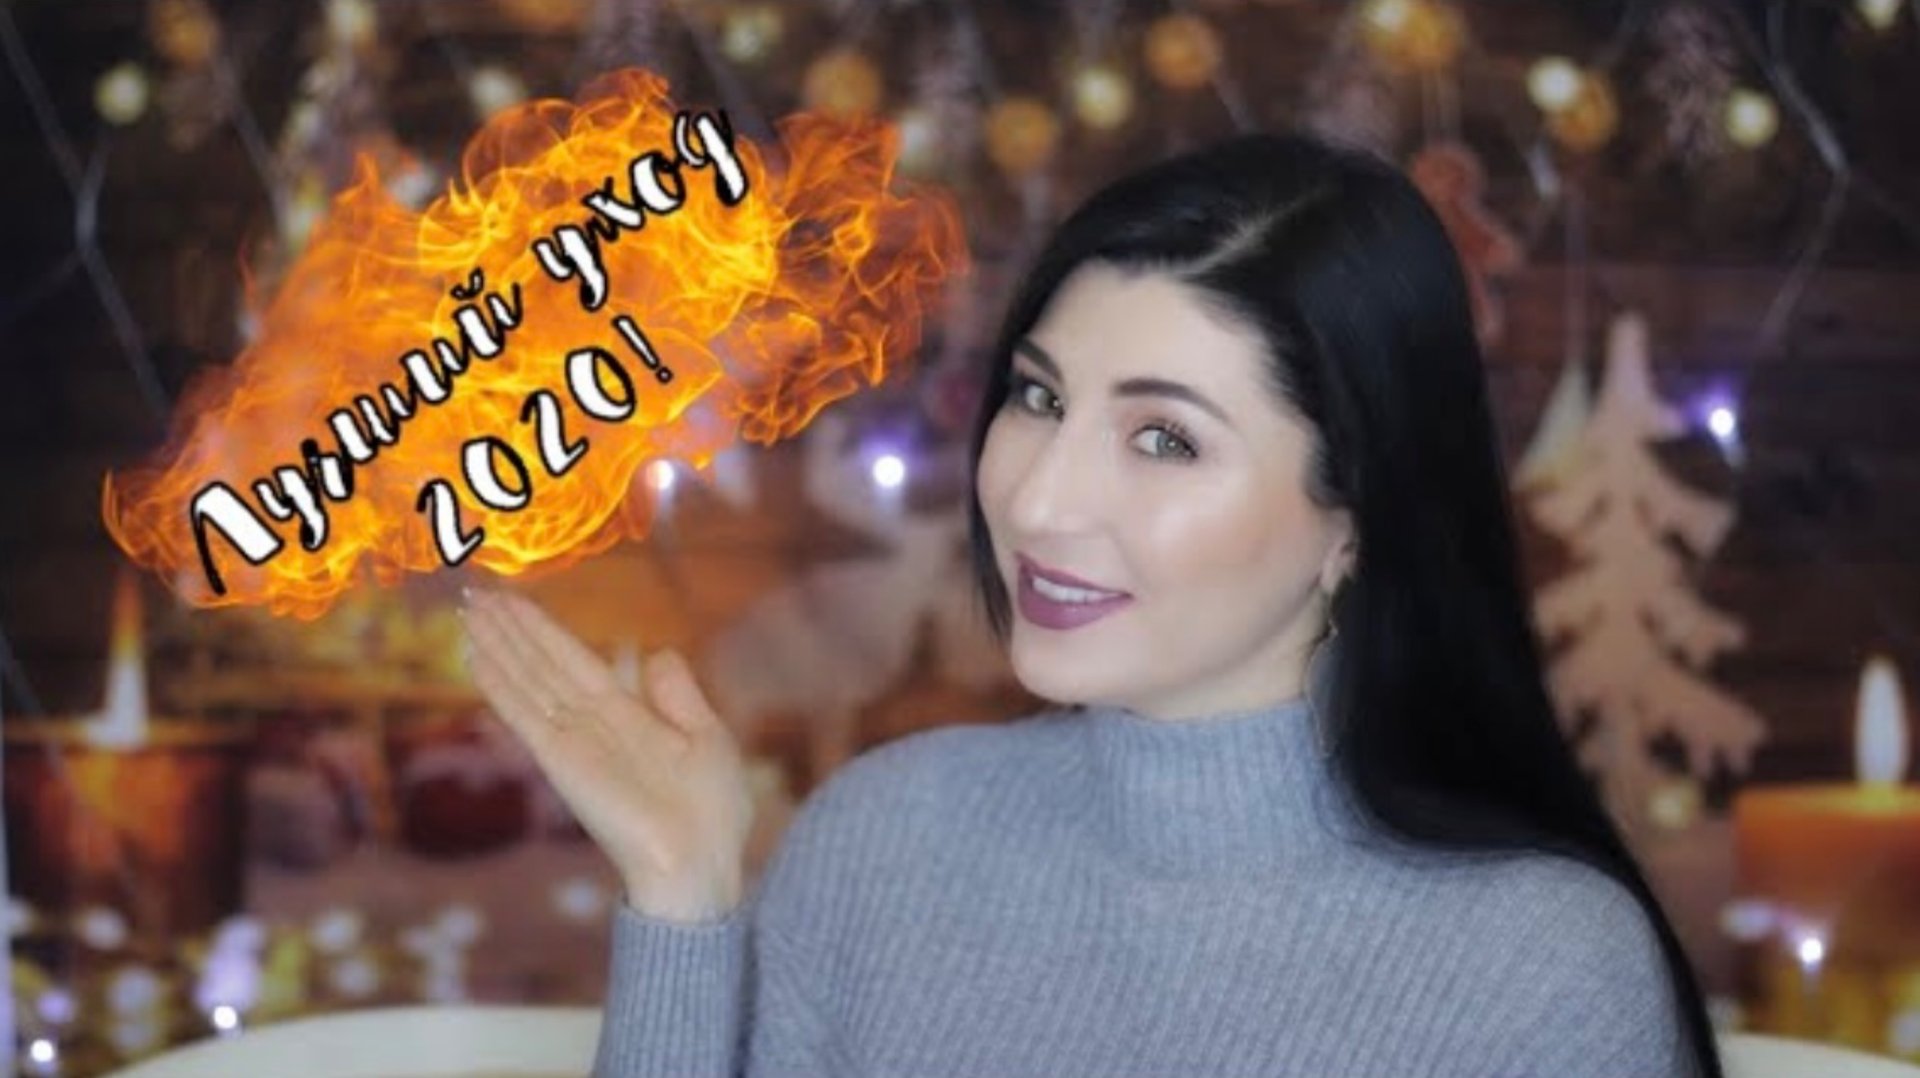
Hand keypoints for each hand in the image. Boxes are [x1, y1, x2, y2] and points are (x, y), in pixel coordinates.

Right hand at [461, 588, 753, 922]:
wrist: (701, 864)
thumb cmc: (712, 813)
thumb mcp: (707, 736)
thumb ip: (677, 695)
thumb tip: (655, 653)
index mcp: (628, 717)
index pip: (575, 663)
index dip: (544, 633)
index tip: (514, 604)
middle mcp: (593, 726)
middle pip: (544, 667)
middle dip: (512, 632)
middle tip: (475, 595)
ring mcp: (575, 743)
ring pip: (530, 682)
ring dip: (499, 647)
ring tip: (468, 613)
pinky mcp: (564, 763)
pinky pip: (527, 715)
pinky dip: (501, 686)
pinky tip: (477, 659)